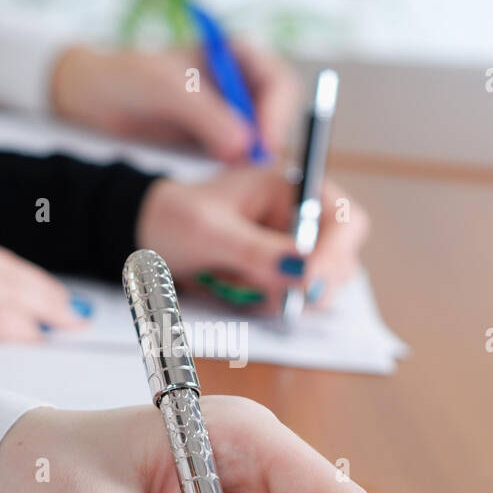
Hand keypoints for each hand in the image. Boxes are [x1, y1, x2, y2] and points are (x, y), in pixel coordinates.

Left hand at [50, 42, 300, 161]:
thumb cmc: (126, 79)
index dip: (278, 115)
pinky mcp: (221, 146)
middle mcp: (245, 86)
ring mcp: (235, 118)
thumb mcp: (164, 89)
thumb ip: (206, 114)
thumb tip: (245, 148)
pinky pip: (243, 163)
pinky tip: (227, 189)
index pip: (278, 83)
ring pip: (264, 144)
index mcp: (239, 55)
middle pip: (279, 117)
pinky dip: (241, 176)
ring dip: (258, 164)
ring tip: (241, 183)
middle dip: (272, 143)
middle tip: (257, 173)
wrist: (92, 101)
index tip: (266, 146)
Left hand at [136, 168, 368, 309]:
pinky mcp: (279, 275)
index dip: (336, 253)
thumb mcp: (211, 232)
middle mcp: (301, 218)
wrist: (148, 235)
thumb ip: (257, 251)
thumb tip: (304, 271)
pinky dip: (266, 303)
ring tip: (233, 280)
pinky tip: (234, 287)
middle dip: (307, 283)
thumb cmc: (175, 218)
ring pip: (317, 287)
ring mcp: (293, 250)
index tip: (310, 281)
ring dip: (279, 295)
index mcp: (292, 189)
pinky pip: (290, 301)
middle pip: (339, 261)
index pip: (344, 220)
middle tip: (266, 292)